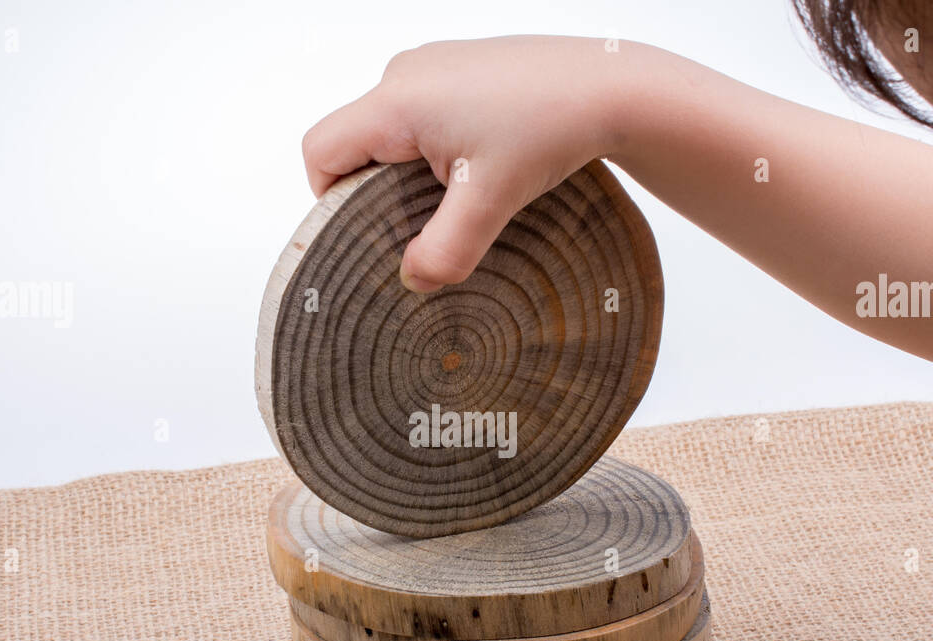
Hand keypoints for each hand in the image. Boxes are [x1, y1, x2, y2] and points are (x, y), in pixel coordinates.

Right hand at [301, 36, 636, 291]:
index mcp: (396, 101)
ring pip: (390, 131)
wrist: (612, 86)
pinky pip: (422, 116)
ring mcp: (433, 67)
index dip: (329, 200)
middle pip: (353, 143)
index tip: (370, 232)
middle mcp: (405, 74)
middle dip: (376, 192)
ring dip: (411, 173)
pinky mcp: (461, 69)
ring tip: (463, 195)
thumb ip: (445, 250)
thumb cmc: (551, 127)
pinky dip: (437, 149)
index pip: (320, 152)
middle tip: (423, 224)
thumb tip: (412, 281)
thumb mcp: (492, 202)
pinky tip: (483, 166)